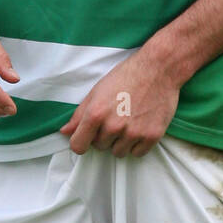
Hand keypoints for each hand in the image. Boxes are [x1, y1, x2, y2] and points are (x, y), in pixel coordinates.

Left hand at [60, 49, 180, 157]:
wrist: (158, 69)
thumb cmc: (126, 76)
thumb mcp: (97, 90)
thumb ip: (79, 114)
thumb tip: (64, 132)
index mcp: (96, 113)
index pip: (78, 146)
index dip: (81, 142)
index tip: (87, 137)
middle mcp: (113, 126)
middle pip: (99, 147)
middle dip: (104, 136)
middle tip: (115, 117)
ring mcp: (133, 132)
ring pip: (119, 152)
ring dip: (121, 142)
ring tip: (128, 122)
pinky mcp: (151, 136)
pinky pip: (137, 153)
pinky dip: (137, 144)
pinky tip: (140, 126)